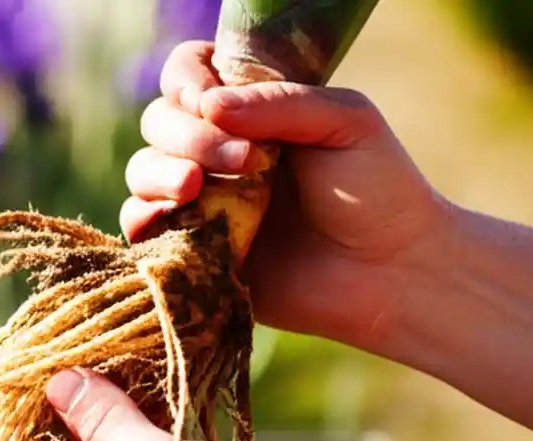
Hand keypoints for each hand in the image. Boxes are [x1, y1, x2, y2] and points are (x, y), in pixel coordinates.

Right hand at [121, 41, 452, 349]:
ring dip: (159, 173)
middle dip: (185, 135)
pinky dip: (144, 216)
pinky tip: (176, 215)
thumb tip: (207, 106)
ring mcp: (202, 202)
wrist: (390, 274)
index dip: (185, 80)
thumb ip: (278, 103)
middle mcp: (218, 152)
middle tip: (243, 160)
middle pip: (159, 122)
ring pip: (142, 171)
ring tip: (196, 189)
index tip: (205, 100)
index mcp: (251, 111)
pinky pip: (141, 227)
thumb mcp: (344, 123)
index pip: (190, 74)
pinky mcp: (194, 250)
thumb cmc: (379, 192)